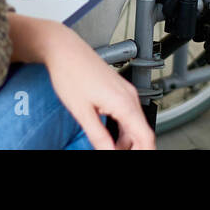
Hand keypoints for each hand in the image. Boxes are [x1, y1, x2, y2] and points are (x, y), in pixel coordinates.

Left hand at [41, 24, 154, 149]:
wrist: (64, 50)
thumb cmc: (70, 72)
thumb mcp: (82, 112)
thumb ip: (98, 136)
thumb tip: (108, 152)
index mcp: (124, 102)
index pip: (145, 136)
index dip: (144, 152)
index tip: (138, 159)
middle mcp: (129, 95)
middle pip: (141, 131)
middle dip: (132, 148)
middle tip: (114, 154)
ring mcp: (124, 91)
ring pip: (134, 123)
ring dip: (125, 140)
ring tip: (108, 148)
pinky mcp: (118, 89)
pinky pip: (127, 113)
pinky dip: (121, 128)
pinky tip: (108, 135)